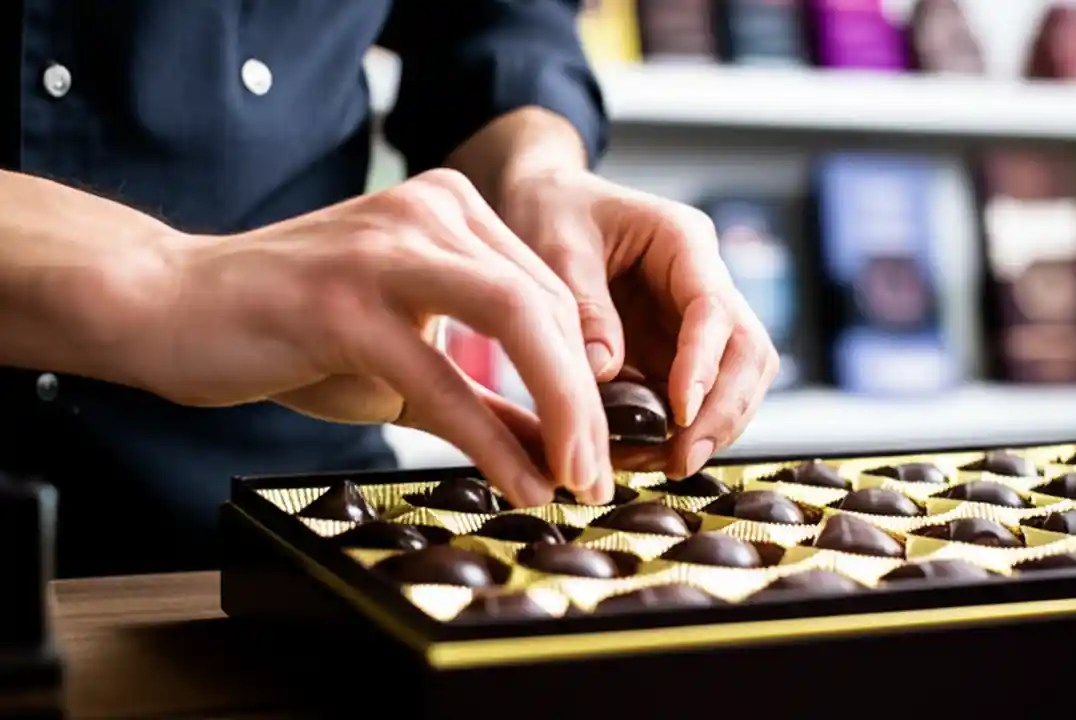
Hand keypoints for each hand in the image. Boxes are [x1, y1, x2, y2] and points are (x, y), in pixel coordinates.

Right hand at [123, 169, 612, 505]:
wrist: (169, 304)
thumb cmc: (288, 331)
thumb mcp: (404, 362)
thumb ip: (483, 398)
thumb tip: (553, 450)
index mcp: (451, 211)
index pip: (550, 292)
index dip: (587, 375)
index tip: (601, 442)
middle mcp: (430, 211)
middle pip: (547, 305)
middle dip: (587, 401)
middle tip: (600, 472)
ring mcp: (387, 250)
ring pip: (516, 321)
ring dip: (563, 411)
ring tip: (578, 478)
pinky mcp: (344, 301)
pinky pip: (442, 378)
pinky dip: (492, 440)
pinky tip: (522, 482)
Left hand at [502, 169, 779, 477]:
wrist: (547, 202)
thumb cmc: (553, 210)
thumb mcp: (555, 245)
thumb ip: (583, 305)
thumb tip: (604, 373)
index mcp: (683, 241)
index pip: (714, 309)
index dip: (704, 365)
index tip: (682, 413)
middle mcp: (703, 282)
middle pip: (748, 353)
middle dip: (725, 411)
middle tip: (683, 459)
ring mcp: (695, 321)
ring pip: (737, 382)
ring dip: (710, 428)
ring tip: (661, 465)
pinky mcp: (677, 351)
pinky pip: (697, 398)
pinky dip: (680, 431)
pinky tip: (644, 455)